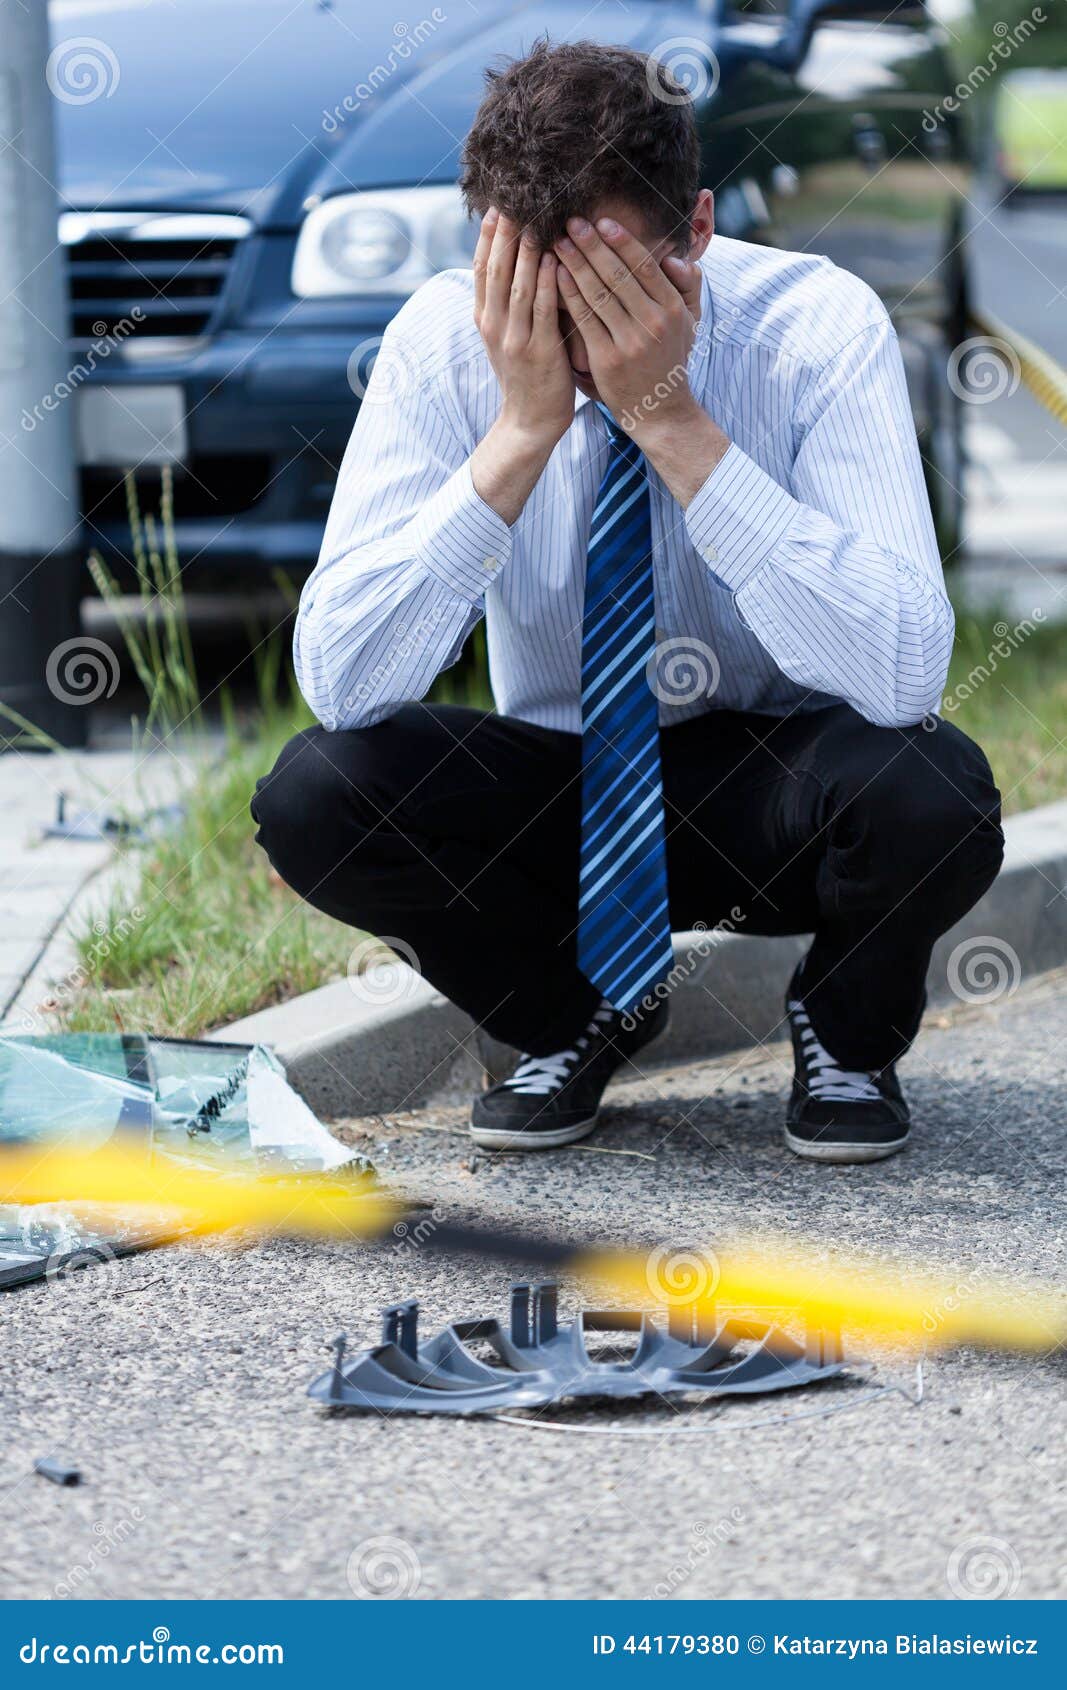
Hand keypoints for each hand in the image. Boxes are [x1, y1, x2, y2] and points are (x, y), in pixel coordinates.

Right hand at [473, 208, 574, 446]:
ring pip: (518, 285)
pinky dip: (549, 283)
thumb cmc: (526, 375)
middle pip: (496, 269)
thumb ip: (506, 303)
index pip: (481, 268)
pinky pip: (544, 310)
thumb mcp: (506, 336)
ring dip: (527, 250)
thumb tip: (512, 262)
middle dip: (506, 232)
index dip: (489, 236)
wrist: (529, 422)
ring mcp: (515, 339)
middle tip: (517, 198)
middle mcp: (494, 325)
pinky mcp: (539, 351)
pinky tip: (557, 258)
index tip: (498, 205)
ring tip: (537, 218)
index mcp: (484, 319)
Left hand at [556, 216, 729, 504]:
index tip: (602, 221)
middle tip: (571, 221)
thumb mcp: (690, 322)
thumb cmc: (670, 360)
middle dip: (592, 246)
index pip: (644, 266)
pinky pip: (584, 320)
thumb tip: (674, 257)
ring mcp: (628, 342)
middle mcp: (652, 323)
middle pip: (617, 275)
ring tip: (558, 242)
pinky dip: (569, 294)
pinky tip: (555, 275)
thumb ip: (686, 287)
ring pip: (597, 294)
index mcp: (672, 309)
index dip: (622, 242)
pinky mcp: (606, 360)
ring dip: (575, 265)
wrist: (660, 411)